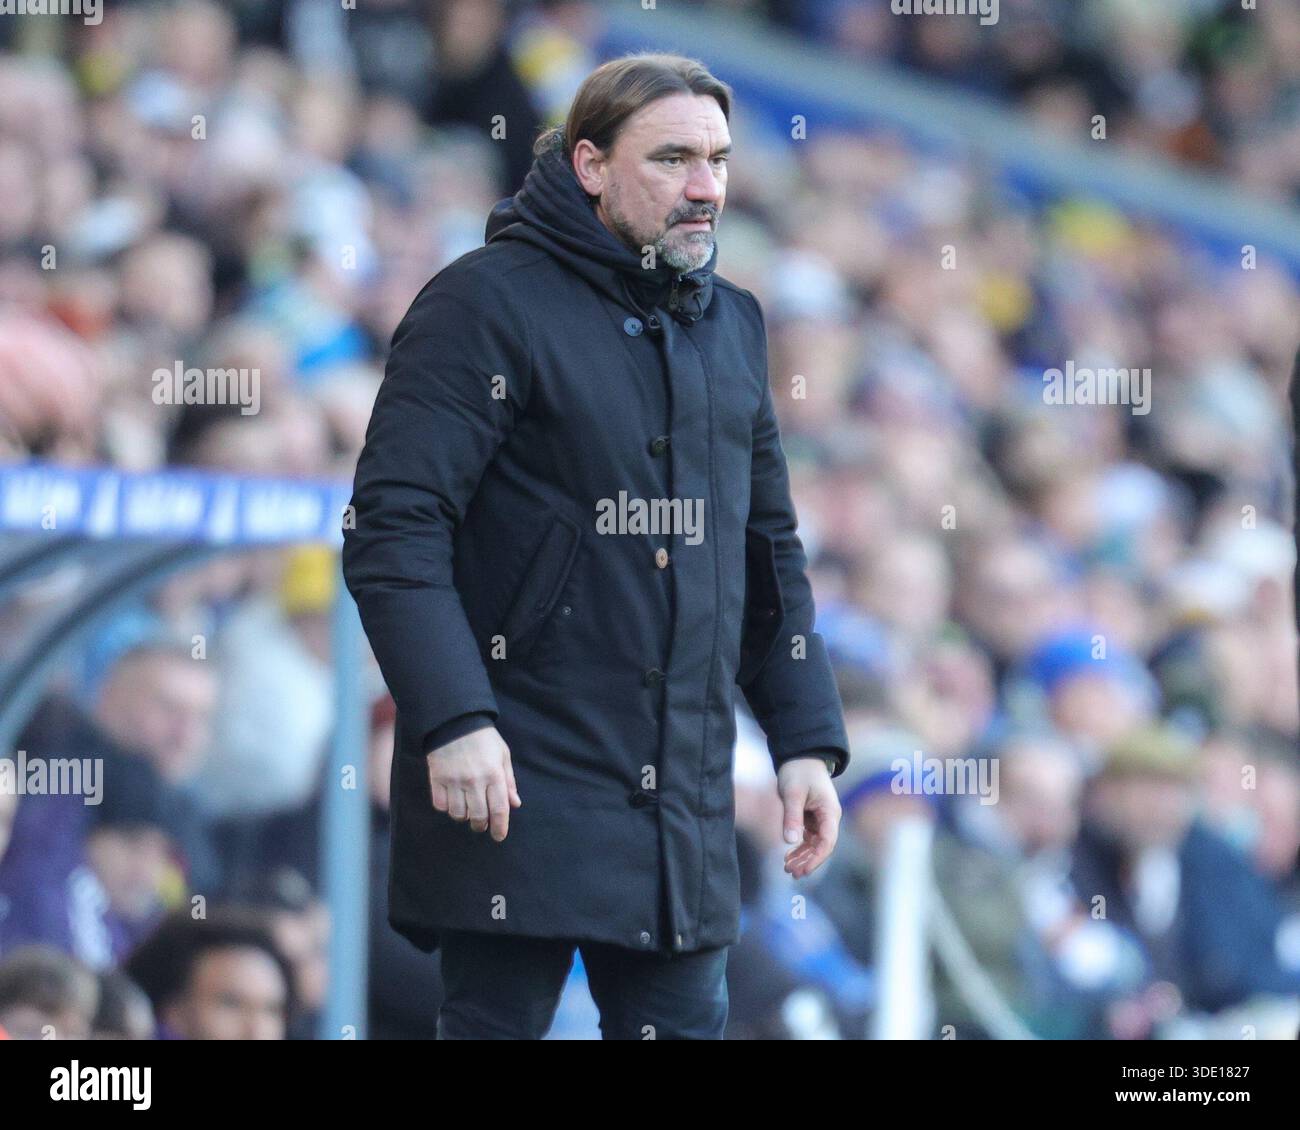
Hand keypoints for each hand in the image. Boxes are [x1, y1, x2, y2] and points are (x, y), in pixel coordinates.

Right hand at [426, 726, 520, 841]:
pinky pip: (441, 805)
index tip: (499, 836)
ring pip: (458, 814)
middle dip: (481, 825)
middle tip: (481, 824)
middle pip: (478, 816)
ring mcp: (454, 781)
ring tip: (467, 809)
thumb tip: (515, 804)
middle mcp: (474, 780)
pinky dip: (447, 807)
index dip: (500, 827)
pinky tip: (452, 800)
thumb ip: (509, 781)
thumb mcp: (502, 755)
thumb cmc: (483, 738)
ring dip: (464, 816)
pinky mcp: (437, 779)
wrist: (454, 721)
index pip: (499, 809)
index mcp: (494, 774)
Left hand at [776, 758, 840, 878]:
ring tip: (787, 869)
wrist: (800, 756)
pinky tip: (788, 857)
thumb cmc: (798, 771)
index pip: (828, 841)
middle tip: (791, 873)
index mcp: (830, 812)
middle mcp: (828, 818)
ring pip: (814, 845)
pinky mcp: (812, 819)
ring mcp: (821, 819)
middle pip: (822, 847)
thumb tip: (790, 841)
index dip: (816, 858)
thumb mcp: (792, 793)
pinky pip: (808, 839)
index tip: (803, 870)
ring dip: (803, 857)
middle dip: (808, 861)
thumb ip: (792, 817)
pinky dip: (799, 848)